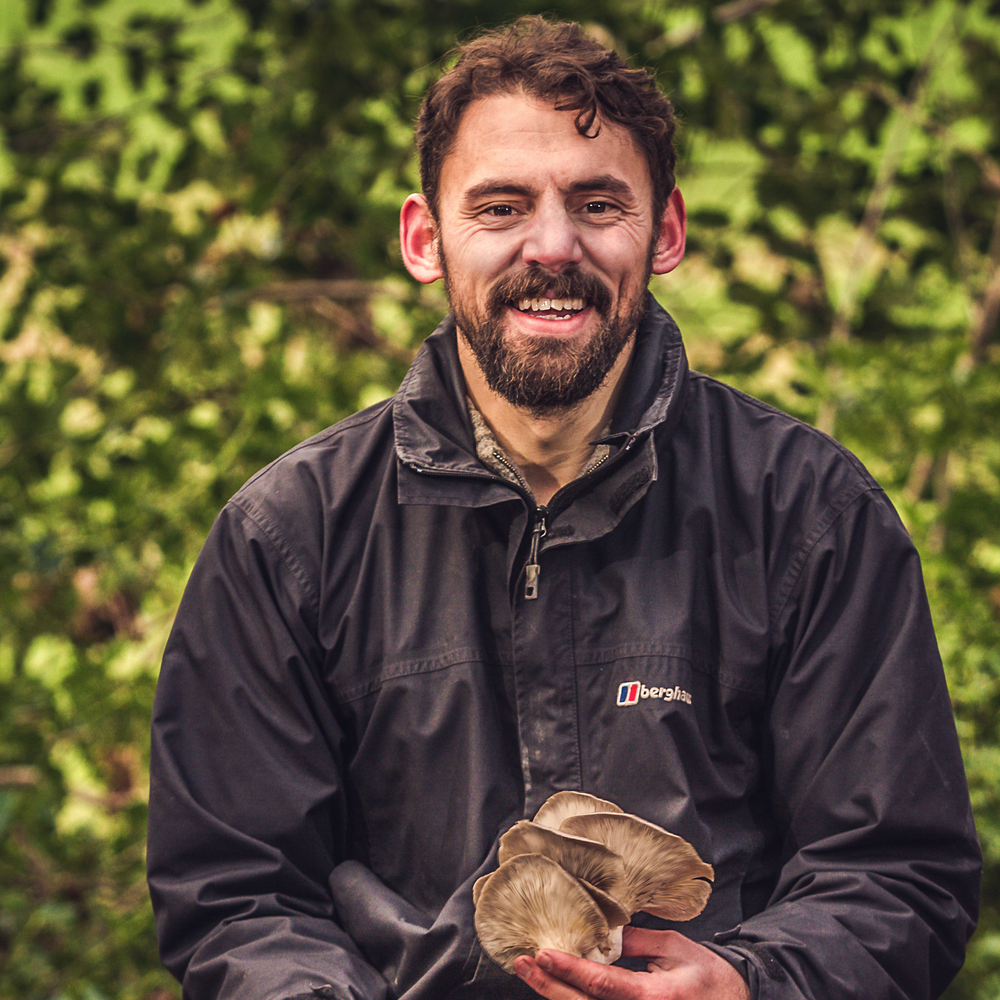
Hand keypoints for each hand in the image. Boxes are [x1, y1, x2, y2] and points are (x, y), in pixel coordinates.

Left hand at [511, 926, 750, 999]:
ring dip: (555, 995)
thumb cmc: (708, 978)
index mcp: (653, 997)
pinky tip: (558, 989)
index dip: (569, 969)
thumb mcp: (675, 949)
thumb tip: (603, 931)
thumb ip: (637, 942)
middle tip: (523, 963)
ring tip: (531, 973)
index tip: (542, 953)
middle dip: (548, 986)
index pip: (602, 984)